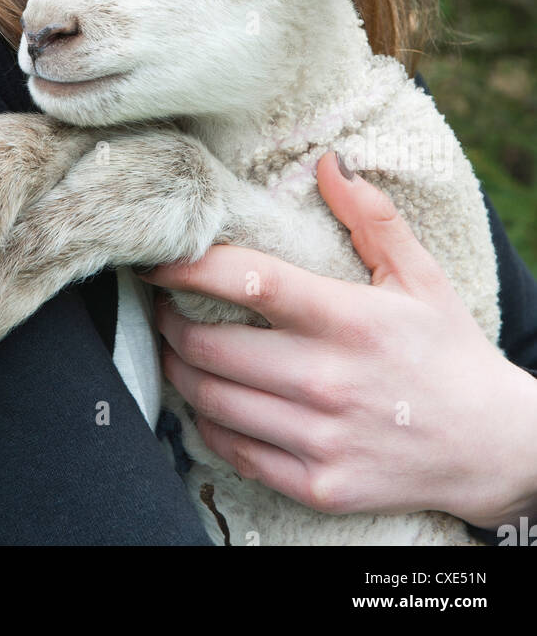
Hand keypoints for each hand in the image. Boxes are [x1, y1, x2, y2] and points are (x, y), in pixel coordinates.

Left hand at [138, 151, 536, 530]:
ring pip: (212, 401)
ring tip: (176, 348)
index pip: (250, 283)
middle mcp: (329, 381)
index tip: (157, 259)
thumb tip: (328, 163)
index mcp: (349, 320)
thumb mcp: (420, 276)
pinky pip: (234, 451)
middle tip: (163, 307)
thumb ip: (371, 217)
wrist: (491, 446)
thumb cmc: (447, 350)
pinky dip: (206, 424)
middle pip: (212, 348)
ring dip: (179, 371)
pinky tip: (207, 401)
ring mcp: (321, 438)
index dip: (190, 268)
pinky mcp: (318, 485)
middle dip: (171, 323)